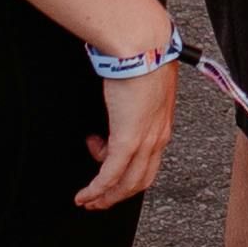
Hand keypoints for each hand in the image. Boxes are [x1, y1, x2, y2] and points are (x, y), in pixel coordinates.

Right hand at [81, 57, 176, 207]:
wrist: (143, 47)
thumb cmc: (144, 56)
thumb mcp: (143, 84)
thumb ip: (133, 99)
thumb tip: (120, 100)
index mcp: (162, 124)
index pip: (149, 162)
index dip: (130, 173)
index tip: (111, 173)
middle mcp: (157, 136)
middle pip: (139, 180)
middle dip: (118, 194)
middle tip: (99, 198)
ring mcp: (145, 141)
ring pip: (126, 183)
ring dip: (105, 196)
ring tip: (88, 199)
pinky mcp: (127, 140)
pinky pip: (110, 175)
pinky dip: (96, 189)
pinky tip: (84, 195)